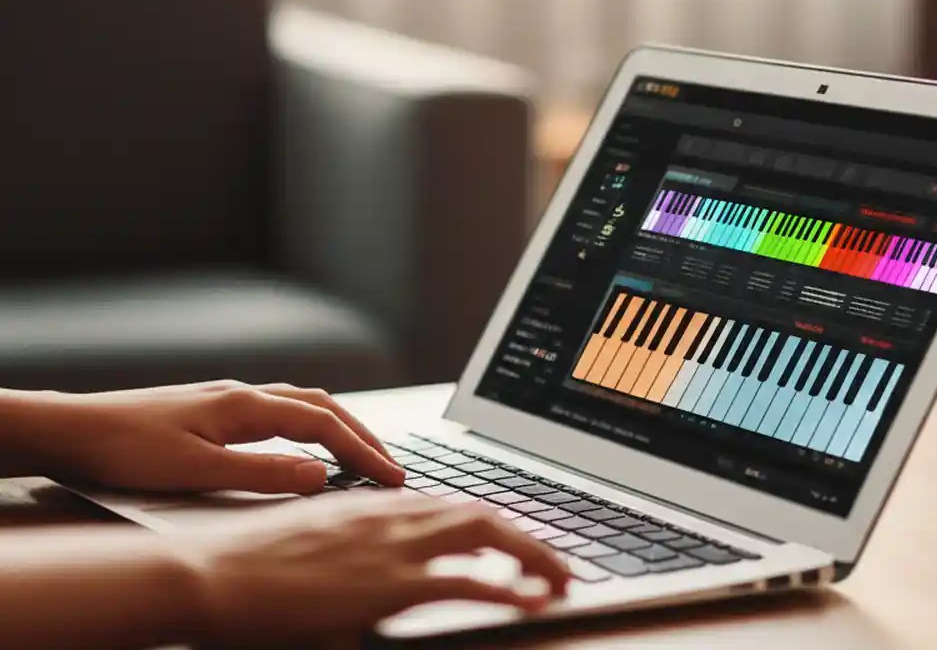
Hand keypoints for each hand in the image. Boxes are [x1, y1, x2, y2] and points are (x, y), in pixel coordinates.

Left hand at [30, 380, 403, 492]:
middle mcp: (243, 394)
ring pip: (303, 404)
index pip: (324, 425)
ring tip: (362, 455)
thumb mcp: (197, 471)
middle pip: (323, 407)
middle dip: (363, 436)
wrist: (73, 429)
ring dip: (339, 427)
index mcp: (246, 406)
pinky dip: (311, 425)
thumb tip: (319, 476)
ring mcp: (229, 399)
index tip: (392, 477)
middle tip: (392, 467)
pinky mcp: (214, 409)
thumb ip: (263, 474)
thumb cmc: (126, 450)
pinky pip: (281, 410)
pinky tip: (306, 443)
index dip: (363, 451)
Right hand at [189, 492, 571, 645]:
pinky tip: (531, 600)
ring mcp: (392, 547)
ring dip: (532, 557)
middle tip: (556, 565)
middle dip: (527, 539)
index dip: (492, 524)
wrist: (208, 572)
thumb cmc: (247, 566)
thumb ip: (354, 554)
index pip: (450, 504)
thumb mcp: (312, 548)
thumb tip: (380, 579)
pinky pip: (468, 581)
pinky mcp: (388, 584)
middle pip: (480, 513)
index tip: (517, 543)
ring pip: (486, 535)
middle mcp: (391, 515)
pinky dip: (510, 588)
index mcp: (373, 505)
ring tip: (559, 579)